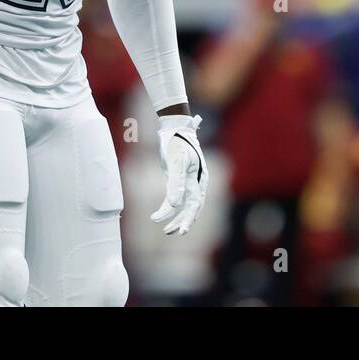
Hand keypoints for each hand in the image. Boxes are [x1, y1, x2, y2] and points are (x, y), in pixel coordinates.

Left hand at [152, 115, 208, 234]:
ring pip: (185, 205)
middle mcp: (196, 182)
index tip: (180, 230)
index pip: (195, 204)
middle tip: (171, 232)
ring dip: (176, 217)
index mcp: (198, 179)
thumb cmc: (176, 142)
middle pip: (192, 208)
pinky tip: (160, 214)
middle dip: (182, 221)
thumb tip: (175, 205)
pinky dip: (170, 207)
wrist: (175, 127)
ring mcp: (189, 181)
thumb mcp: (176, 160)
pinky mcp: (180, 179)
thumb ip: (176, 183)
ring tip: (165, 230)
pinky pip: (177, 198)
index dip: (189, 218)